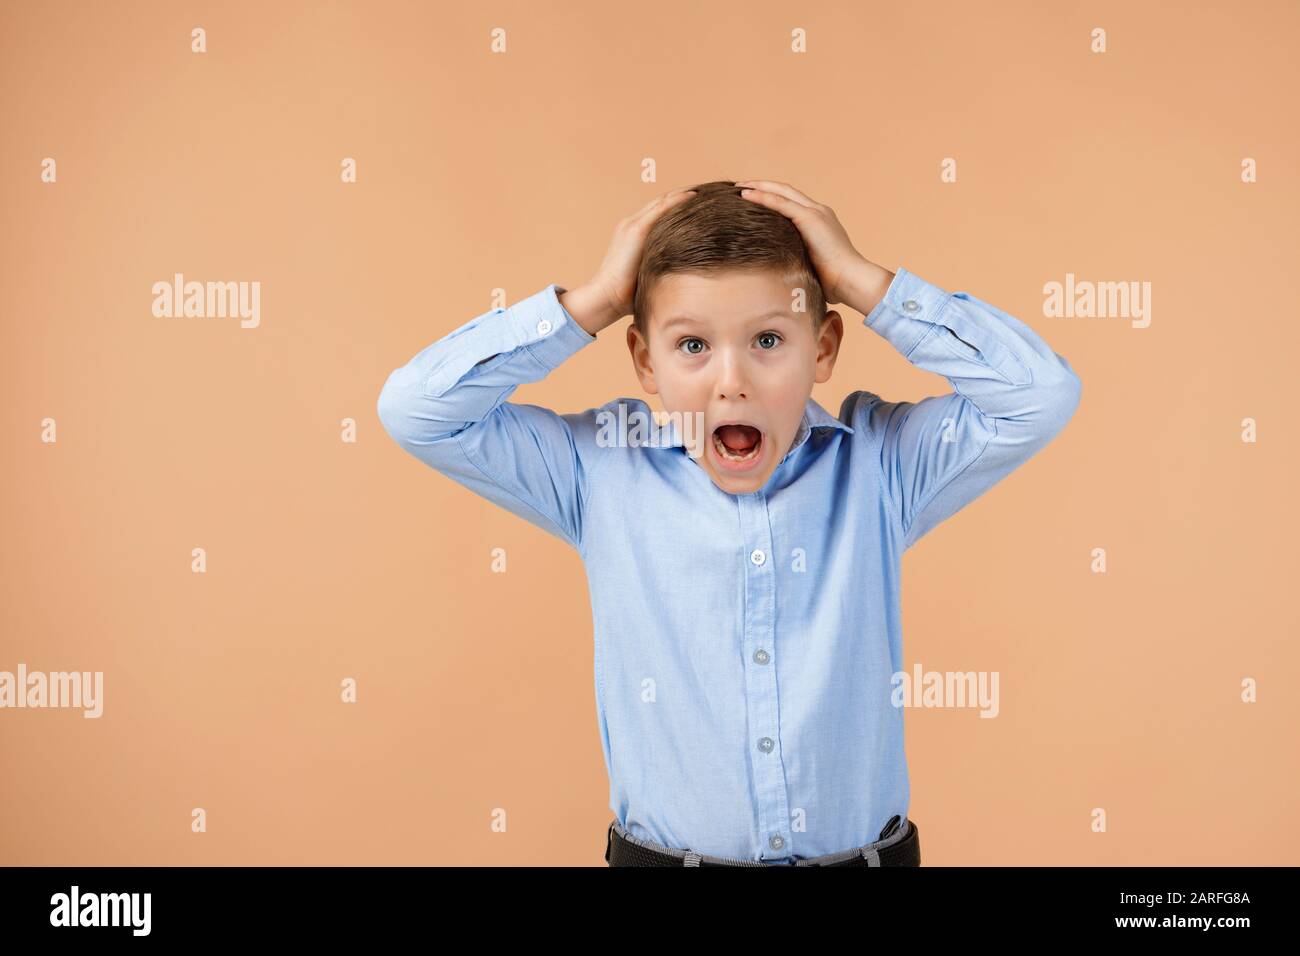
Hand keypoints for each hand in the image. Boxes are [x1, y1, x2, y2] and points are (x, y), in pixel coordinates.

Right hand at [564, 187, 697, 335]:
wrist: (606, 298)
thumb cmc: (627, 296)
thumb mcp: (650, 275)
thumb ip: (664, 268)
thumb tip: (687, 277)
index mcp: (634, 233)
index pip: (660, 211)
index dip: (679, 204)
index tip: (701, 203)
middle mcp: (632, 223)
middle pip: (663, 201)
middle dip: (684, 194)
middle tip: (708, 190)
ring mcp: (633, 224)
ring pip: (663, 201)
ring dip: (685, 193)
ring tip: (706, 189)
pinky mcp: (636, 230)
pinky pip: (661, 208)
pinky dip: (678, 200)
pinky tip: (695, 196)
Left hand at [734, 179, 887, 309]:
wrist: (851, 280)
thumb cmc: (834, 283)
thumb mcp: (811, 268)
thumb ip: (799, 263)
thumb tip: (783, 277)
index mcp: (820, 222)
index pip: (792, 202)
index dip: (772, 197)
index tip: (752, 199)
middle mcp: (819, 212)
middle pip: (786, 191)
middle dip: (763, 186)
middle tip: (741, 186)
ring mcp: (816, 213)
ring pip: (782, 191)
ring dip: (759, 187)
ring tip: (738, 187)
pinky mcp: (810, 219)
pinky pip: (781, 203)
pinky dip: (762, 197)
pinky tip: (746, 195)